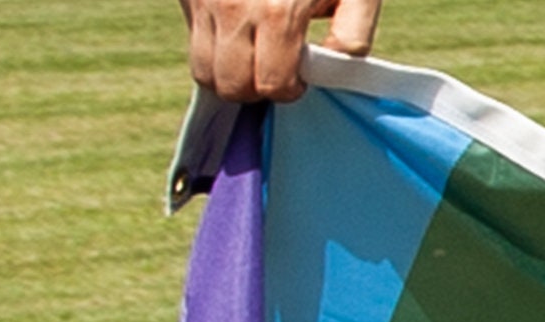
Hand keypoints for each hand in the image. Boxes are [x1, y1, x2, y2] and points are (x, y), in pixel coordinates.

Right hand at [179, 0, 380, 102]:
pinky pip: (192, 35)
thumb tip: (329, 72)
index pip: (271, 85)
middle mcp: (233, 7)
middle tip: (274, 68)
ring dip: (227, 73)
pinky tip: (237, 26)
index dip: (289, 90)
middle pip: (229, 84)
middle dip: (254, 88)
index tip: (299, 76)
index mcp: (277, 12)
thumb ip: (351, 36)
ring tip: (252, 54)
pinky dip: (212, 43)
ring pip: (202, 68)